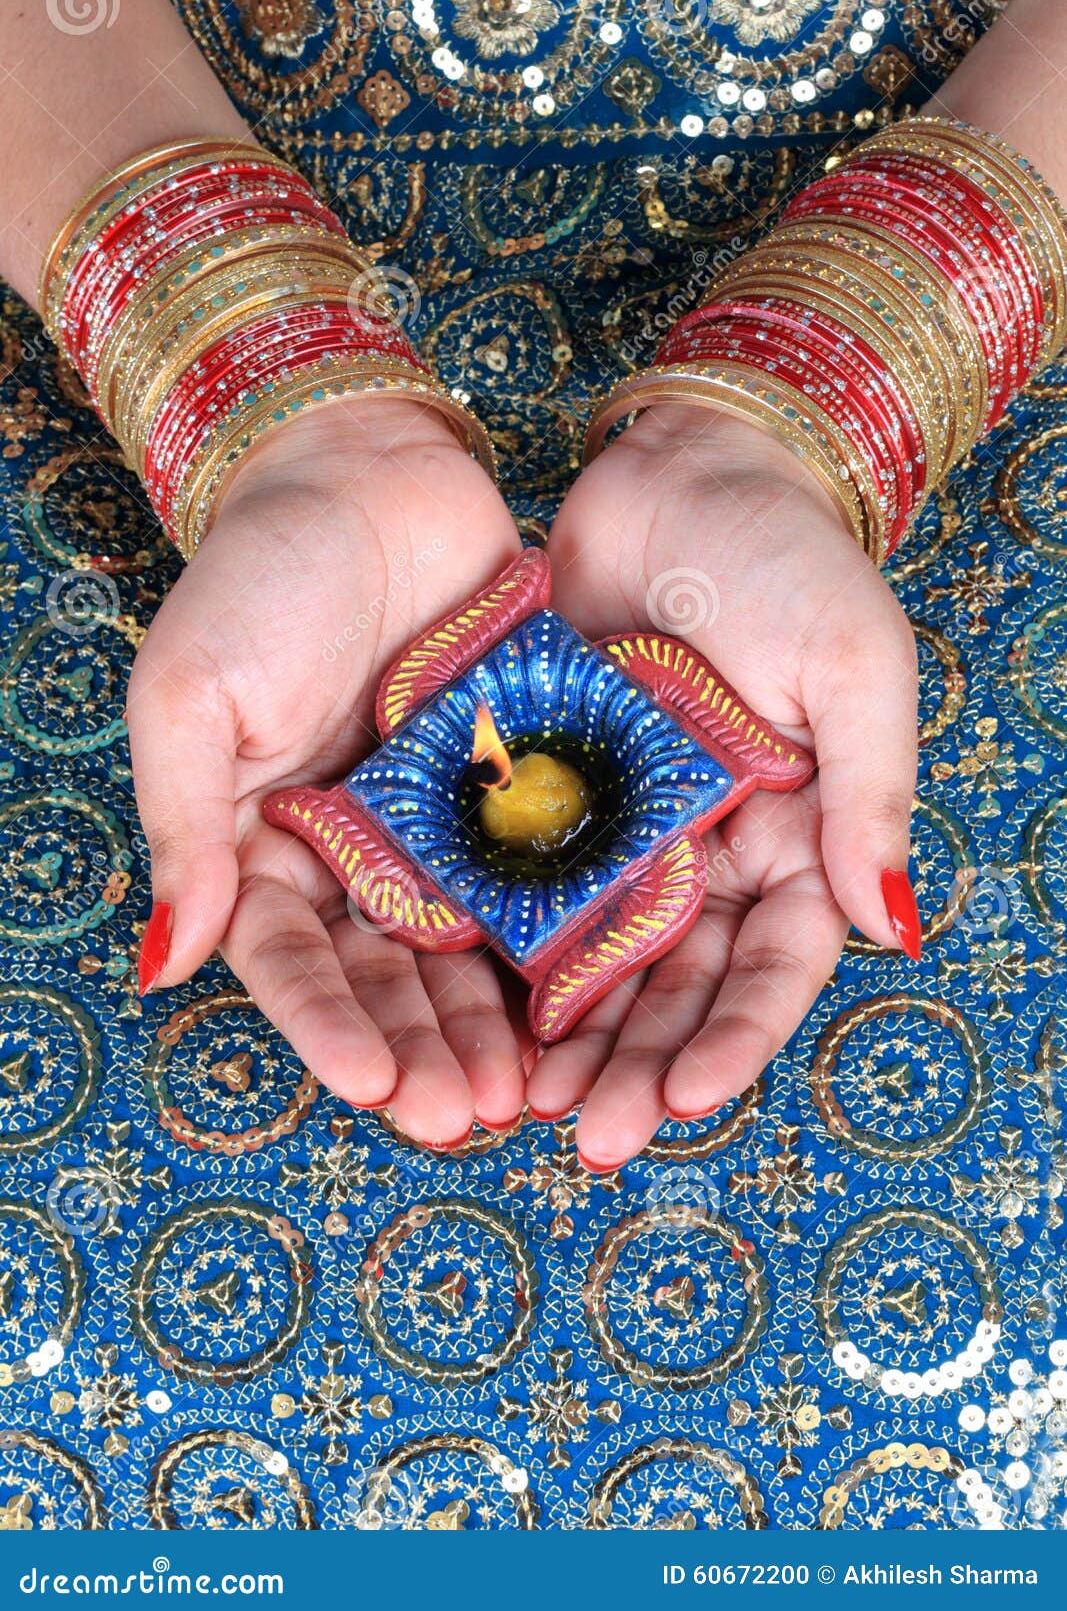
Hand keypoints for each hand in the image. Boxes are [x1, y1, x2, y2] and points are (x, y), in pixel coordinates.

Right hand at [126, 397, 528, 1144]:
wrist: (368, 473)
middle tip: (463, 1115)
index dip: (325, 1027)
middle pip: (385, 975)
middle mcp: (354, 851)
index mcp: (266, 843)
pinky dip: (556, 935)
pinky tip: (584, 995)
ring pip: (465, 946)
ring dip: (489, 1022)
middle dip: (421, 1049)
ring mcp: (439, 825)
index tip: (368, 1087)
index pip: (291, 959)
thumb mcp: (190, 697)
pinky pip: (536, 873)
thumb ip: (186, 828)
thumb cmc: (258, 577)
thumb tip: (166, 961)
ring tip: (521, 1091)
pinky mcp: (514, 787)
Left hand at [532, 402, 919, 1167]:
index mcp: (794, 837)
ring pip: (597, 960)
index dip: (736, 1038)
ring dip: (568, 1038)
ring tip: (525, 1106)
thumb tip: (893, 927)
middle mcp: (708, 853)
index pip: (775, 965)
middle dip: (639, 1065)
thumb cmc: (788, 560)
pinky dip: (504, 954)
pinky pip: (526, 887)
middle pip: (677, 985)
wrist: (679, 473)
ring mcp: (624, 831)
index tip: (686, 1100)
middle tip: (590, 1137)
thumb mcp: (854, 666)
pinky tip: (473, 1013)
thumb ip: (869, 792)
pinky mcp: (548, 794)